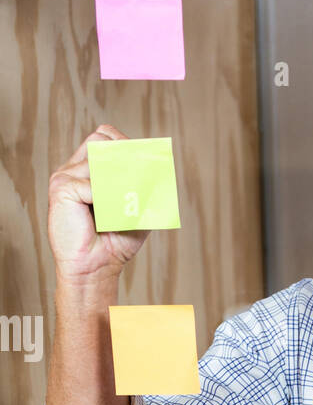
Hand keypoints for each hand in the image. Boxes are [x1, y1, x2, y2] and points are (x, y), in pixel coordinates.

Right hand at [48, 124, 150, 284]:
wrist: (95, 268)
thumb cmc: (116, 241)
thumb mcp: (138, 208)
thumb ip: (145, 186)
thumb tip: (158, 164)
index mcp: (87, 169)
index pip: (105, 136)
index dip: (125, 144)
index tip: (146, 163)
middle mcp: (73, 168)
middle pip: (101, 142)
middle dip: (124, 161)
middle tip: (136, 190)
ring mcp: (64, 176)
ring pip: (100, 162)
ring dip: (119, 185)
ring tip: (121, 210)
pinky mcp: (61, 188)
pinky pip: (95, 185)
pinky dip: (109, 203)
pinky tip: (107, 219)